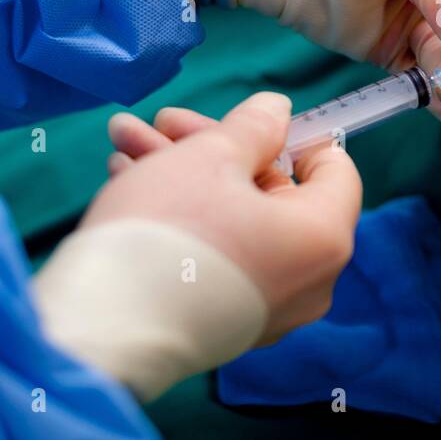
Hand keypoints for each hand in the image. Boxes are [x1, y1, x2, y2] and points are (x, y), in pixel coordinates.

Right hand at [85, 92, 360, 345]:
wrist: (104, 328)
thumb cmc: (172, 230)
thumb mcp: (212, 156)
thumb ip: (253, 126)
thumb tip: (278, 111)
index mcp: (324, 237)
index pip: (336, 171)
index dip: (295, 135)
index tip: (251, 118)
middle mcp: (308, 281)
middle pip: (270, 192)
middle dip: (213, 148)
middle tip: (163, 121)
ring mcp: (265, 309)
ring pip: (234, 220)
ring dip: (183, 173)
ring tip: (126, 139)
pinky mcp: (222, 324)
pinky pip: (217, 256)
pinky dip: (182, 217)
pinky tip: (127, 177)